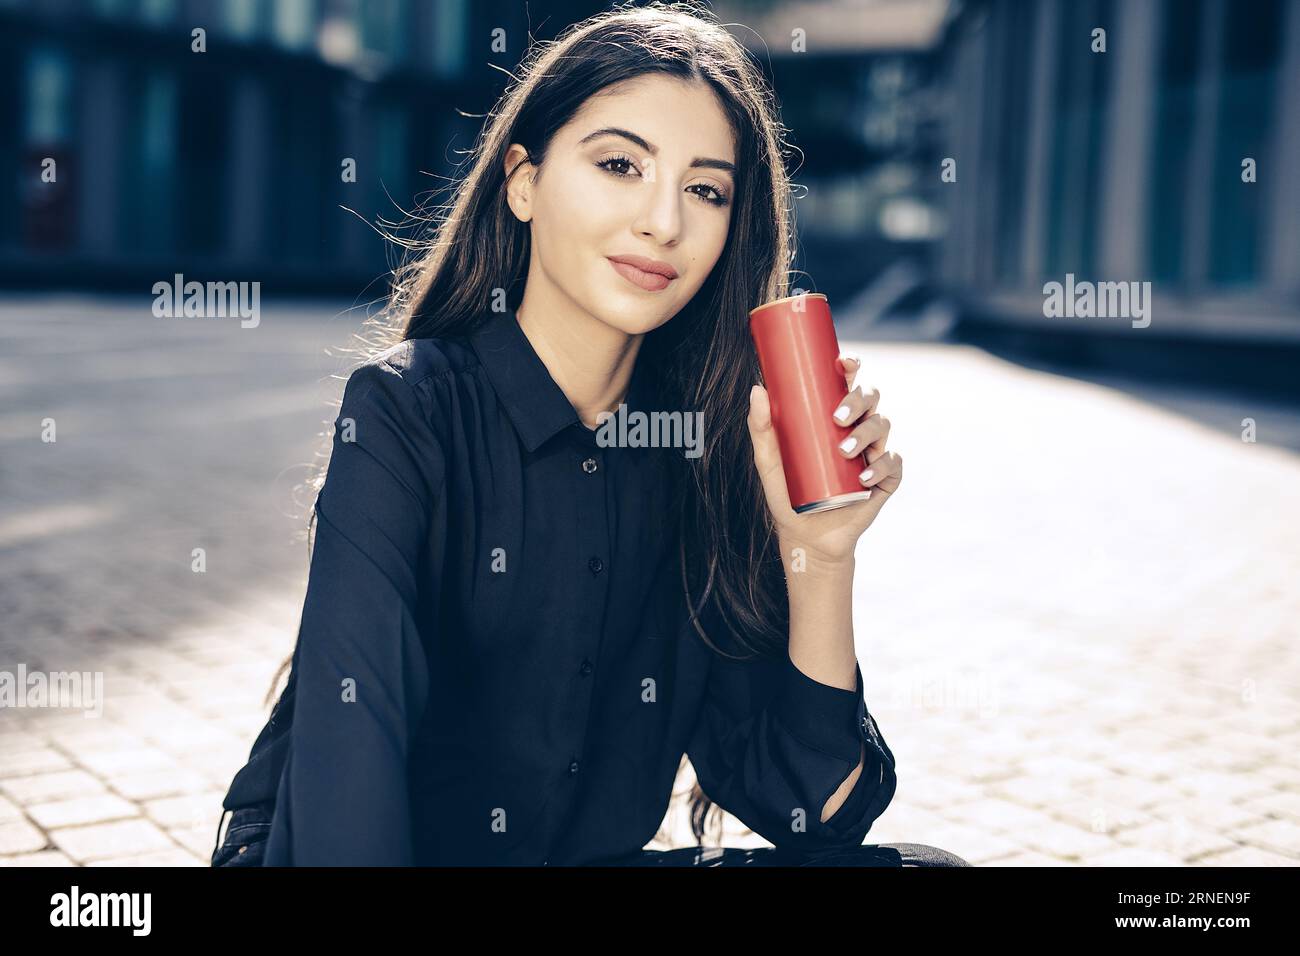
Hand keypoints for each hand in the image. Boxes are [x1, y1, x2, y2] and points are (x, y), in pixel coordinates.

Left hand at [746, 353, 902, 565]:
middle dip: (858, 401)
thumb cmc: (788, 492)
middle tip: (838, 418)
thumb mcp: (769, 460)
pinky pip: (893, 464)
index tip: (844, 363)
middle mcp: (857, 428)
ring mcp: (873, 452)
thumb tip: (758, 389)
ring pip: (882, 426)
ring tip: (843, 451)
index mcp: (833, 416)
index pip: (848, 383)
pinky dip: (880, 466)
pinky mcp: (885, 479)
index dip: (851, 367)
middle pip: (870, 399)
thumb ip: (761, 427)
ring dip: (866, 434)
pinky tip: (864, 476)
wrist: (805, 535)